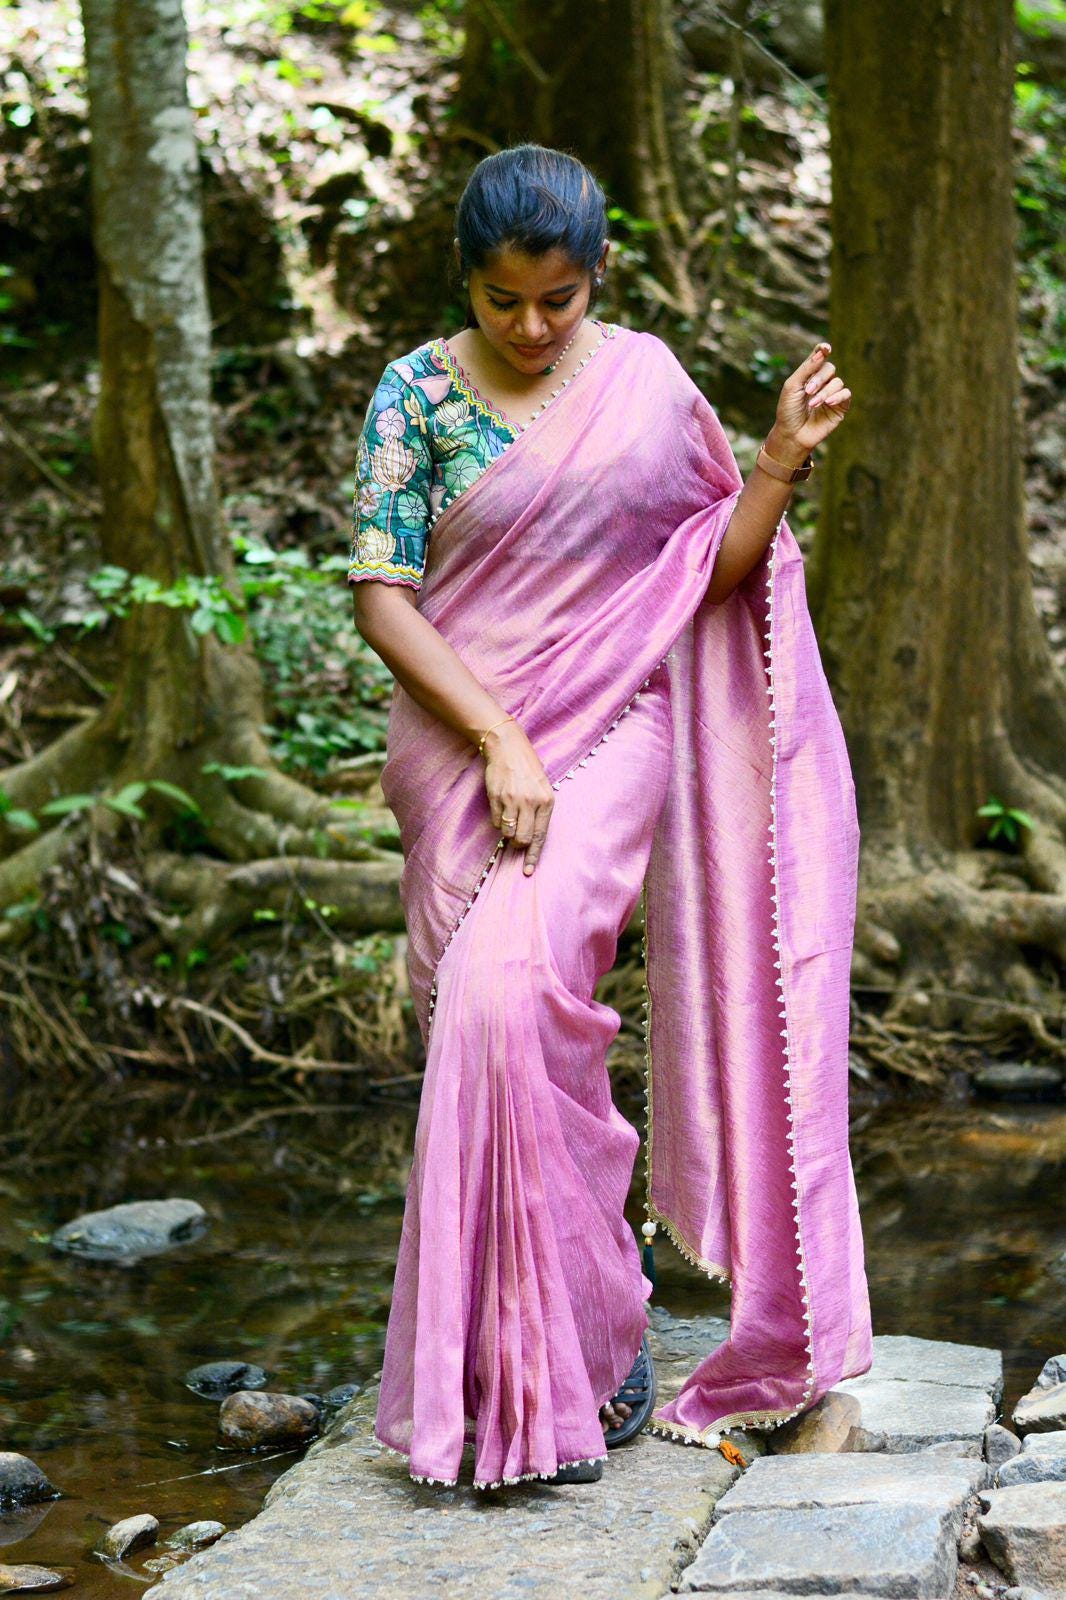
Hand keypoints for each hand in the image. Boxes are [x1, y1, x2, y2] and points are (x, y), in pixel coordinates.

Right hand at [481, 722, 554, 875]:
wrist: (508, 748)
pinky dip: (497, 820)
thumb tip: (530, 838)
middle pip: (522, 839)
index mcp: (546, 802)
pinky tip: (501, 805)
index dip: (532, 856)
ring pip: (507, 833)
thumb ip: (539, 811)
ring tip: (509, 817)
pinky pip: (495, 821)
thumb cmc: (527, 769)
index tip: (527, 871)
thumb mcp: (542, 788)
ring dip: (506, 831)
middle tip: (515, 837)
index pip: (540, 836)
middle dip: (517, 844)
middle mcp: (531, 803)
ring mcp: (513, 800)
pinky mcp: (497, 798)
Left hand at [769, 341, 851, 463]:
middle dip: (819, 378)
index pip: (819, 356)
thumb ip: (806, 368)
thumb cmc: (788, 411)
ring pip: (837, 382)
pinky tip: (828, 403)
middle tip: (807, 391)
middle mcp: (822, 382)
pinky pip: (846, 394)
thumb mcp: (792, 387)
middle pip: (829, 368)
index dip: (823, 350)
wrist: (792, 435)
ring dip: (824, 392)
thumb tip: (823, 351)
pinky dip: (838, 396)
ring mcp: (832, 394)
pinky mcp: (840, 407)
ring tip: (812, 404)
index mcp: (809, 374)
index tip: (826, 349)